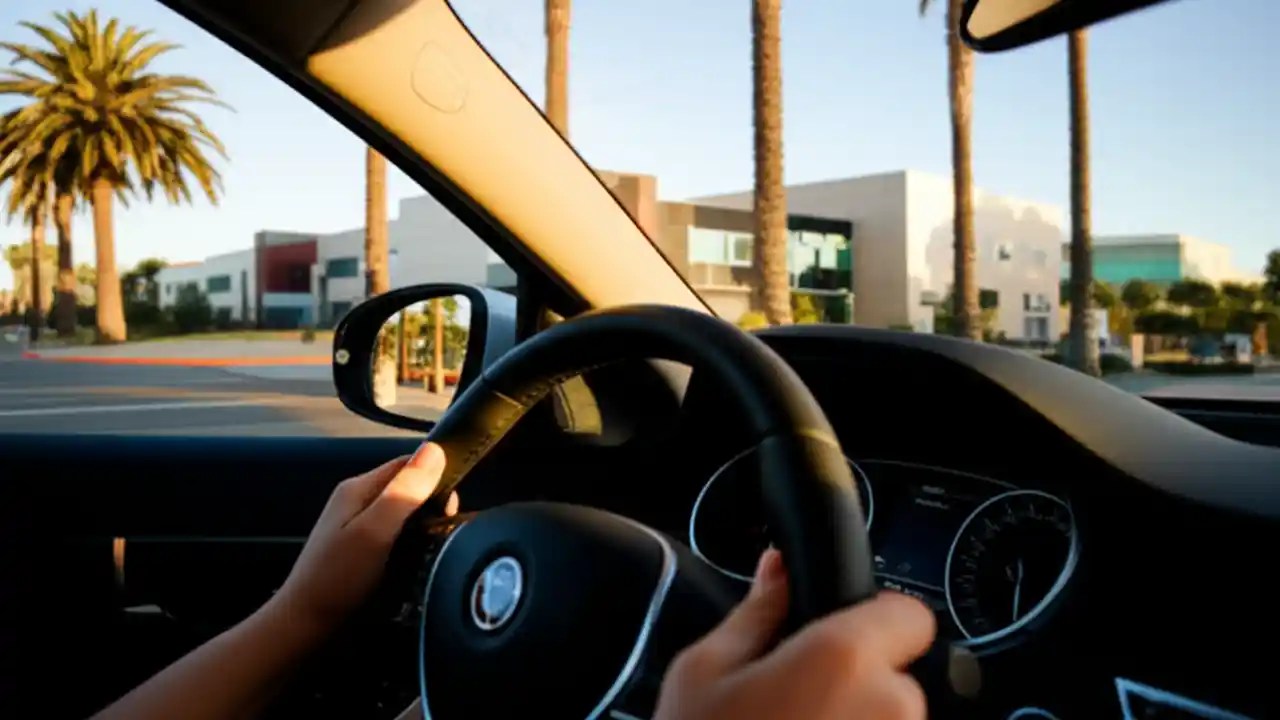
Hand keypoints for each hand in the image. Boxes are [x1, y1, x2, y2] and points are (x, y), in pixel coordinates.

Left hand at [268, 442, 457, 635]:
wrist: (305, 627)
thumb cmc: (338, 578)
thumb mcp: (375, 531)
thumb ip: (405, 491)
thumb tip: (436, 448)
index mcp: (358, 488)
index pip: (407, 463)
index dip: (435, 478)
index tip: (451, 508)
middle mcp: (357, 502)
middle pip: (407, 488)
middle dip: (431, 505)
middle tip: (443, 534)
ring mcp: (357, 527)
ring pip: (404, 514)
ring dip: (423, 527)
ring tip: (434, 550)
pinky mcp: (362, 551)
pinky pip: (397, 536)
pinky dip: (412, 544)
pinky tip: (417, 562)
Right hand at [654, 549, 935, 719]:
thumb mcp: (702, 672)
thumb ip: (757, 611)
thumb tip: (778, 567)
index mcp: (842, 659)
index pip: (910, 614)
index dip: (876, 620)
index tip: (843, 636)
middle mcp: (891, 709)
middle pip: (900, 678)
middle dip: (859, 686)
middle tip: (798, 708)